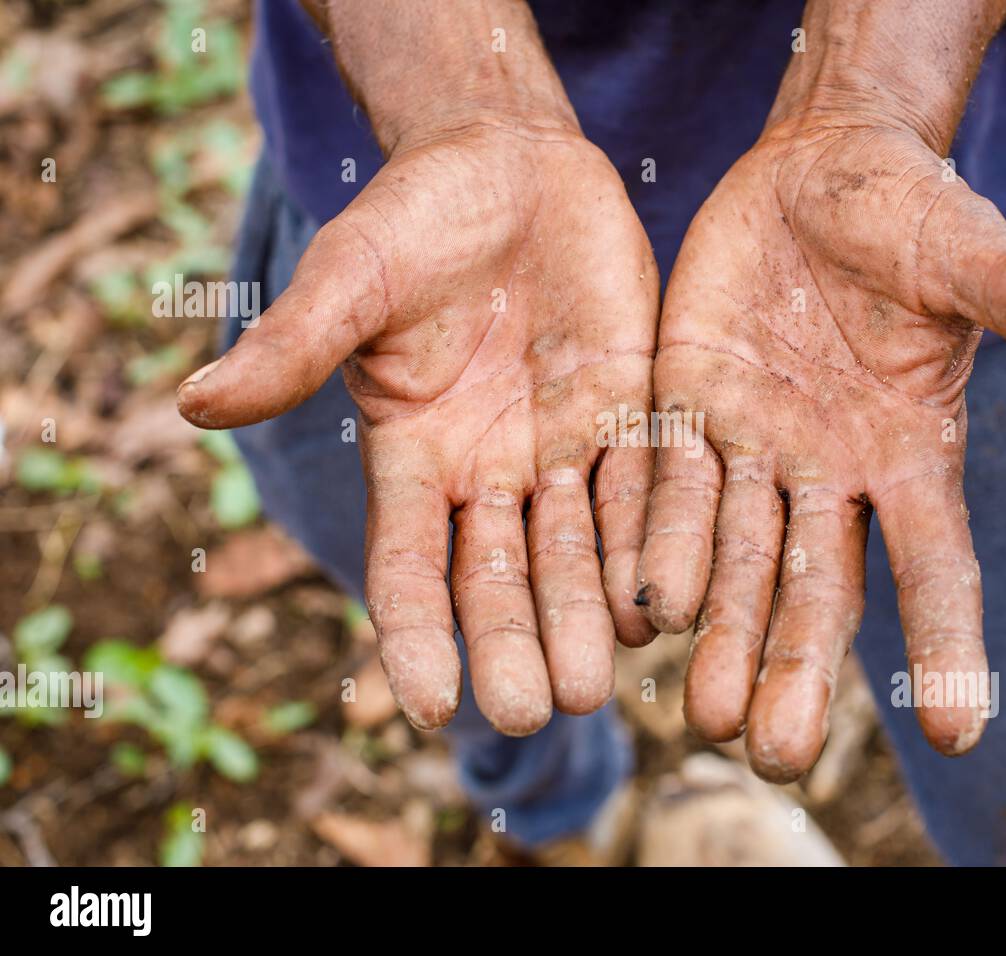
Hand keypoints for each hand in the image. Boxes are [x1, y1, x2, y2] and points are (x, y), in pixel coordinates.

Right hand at [178, 4, 657, 735]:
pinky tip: (668, 598)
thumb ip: (294, 346)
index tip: (423, 705)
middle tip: (535, 712)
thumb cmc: (414, 215)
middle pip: (500, 580)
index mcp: (414, 455)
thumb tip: (192, 404)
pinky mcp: (632, 412)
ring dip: (589, 615)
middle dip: (514, 645)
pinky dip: (653, 542)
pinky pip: (646, 487)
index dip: (413, 634)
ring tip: (602, 681)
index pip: (409, 567)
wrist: (513, 164)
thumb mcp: (352, 277)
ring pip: (577, 552)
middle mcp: (491, 471)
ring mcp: (565, 448)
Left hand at [638, 0, 1005, 781]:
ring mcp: (754, 445)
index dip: (948, 644)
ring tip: (701, 713)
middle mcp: (830, 472)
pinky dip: (651, 540)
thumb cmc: (909, 215)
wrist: (816, 177)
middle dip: (796, 665)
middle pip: (815, 586)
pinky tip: (634, 605)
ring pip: (732, 554)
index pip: (938, 564)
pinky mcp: (686, 407)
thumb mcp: (964, 252)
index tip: (955, 735)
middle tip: (774, 753)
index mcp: (910, 452)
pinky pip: (665, 481)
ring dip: (717, 629)